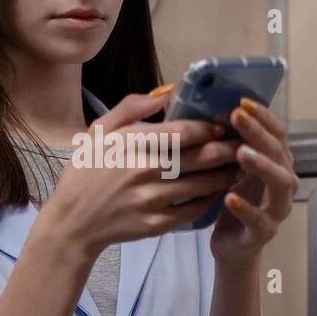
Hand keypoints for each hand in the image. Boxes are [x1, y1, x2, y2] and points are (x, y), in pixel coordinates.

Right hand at [38, 88, 241, 260]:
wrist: (72, 223)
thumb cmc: (86, 173)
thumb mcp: (99, 131)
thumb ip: (132, 107)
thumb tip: (169, 91)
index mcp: (133, 144)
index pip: (184, 131)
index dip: (209, 127)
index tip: (221, 126)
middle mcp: (145, 171)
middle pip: (202, 156)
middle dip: (229, 149)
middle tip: (244, 144)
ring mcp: (152, 200)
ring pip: (204, 184)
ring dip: (226, 174)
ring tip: (239, 166)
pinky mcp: (156, 224)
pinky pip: (195, 210)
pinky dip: (211, 200)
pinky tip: (218, 192)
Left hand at [210, 97, 297, 267]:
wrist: (232, 245)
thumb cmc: (234, 200)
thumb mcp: (233, 169)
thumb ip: (232, 145)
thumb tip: (215, 110)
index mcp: (278, 163)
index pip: (277, 134)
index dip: (263, 117)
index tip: (242, 101)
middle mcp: (284, 182)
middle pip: (279, 153)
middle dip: (259, 133)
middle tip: (238, 117)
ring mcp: (278, 208)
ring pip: (279, 183)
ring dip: (262, 165)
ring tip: (241, 153)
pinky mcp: (264, 232)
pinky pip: (259, 219)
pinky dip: (245, 208)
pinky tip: (229, 197)